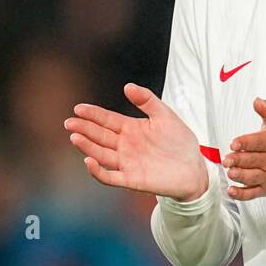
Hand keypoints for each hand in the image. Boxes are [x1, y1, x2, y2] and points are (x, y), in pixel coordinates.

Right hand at [64, 83, 208, 202]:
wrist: (195, 168)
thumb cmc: (180, 142)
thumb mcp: (165, 115)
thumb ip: (147, 100)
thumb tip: (127, 86)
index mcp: (131, 129)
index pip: (107, 120)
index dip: (93, 114)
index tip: (79, 108)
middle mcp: (125, 146)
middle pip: (100, 136)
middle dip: (84, 129)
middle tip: (70, 122)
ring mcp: (126, 163)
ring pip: (101, 154)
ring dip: (87, 147)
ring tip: (75, 137)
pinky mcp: (131, 179)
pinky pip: (110, 176)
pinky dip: (98, 171)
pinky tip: (88, 161)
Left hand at [221, 98, 265, 201]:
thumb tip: (257, 100)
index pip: (258, 141)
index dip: (245, 142)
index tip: (234, 143)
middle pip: (253, 160)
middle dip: (238, 160)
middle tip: (227, 159)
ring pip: (253, 177)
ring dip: (240, 176)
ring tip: (231, 173)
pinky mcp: (265, 189)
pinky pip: (253, 193)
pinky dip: (242, 194)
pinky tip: (232, 190)